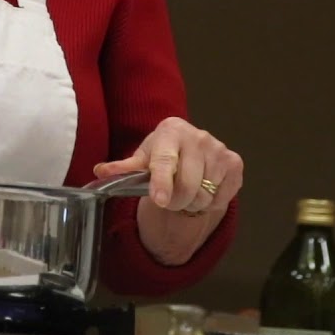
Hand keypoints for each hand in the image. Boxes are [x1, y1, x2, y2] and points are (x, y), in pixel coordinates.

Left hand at [93, 117, 242, 215]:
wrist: (191, 149)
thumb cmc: (162, 154)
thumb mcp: (142, 159)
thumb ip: (123, 168)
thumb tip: (100, 172)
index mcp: (171, 130)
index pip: (166, 161)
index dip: (162, 183)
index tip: (159, 200)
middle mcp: (198, 135)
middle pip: (187, 186)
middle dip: (175, 202)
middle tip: (168, 200)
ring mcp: (219, 148)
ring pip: (204, 196)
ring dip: (192, 204)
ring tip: (185, 193)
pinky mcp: (235, 162)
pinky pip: (221, 198)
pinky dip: (210, 202)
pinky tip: (203, 189)